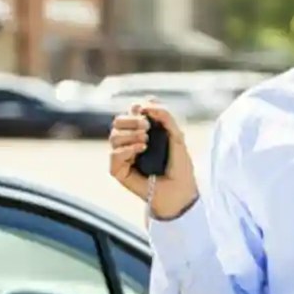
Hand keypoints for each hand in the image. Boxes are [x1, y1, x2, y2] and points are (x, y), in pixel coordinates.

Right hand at [108, 101, 199, 219]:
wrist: (180, 191)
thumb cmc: (180, 165)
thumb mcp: (177, 136)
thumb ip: (165, 116)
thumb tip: (147, 102)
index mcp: (143, 132)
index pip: (131, 113)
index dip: (136, 109)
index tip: (147, 112)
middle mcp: (130, 142)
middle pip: (118, 122)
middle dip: (131, 120)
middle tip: (147, 127)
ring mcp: (123, 156)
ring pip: (113, 136)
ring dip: (130, 134)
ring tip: (146, 141)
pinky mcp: (119, 171)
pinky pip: (113, 154)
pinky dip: (126, 149)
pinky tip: (140, 150)